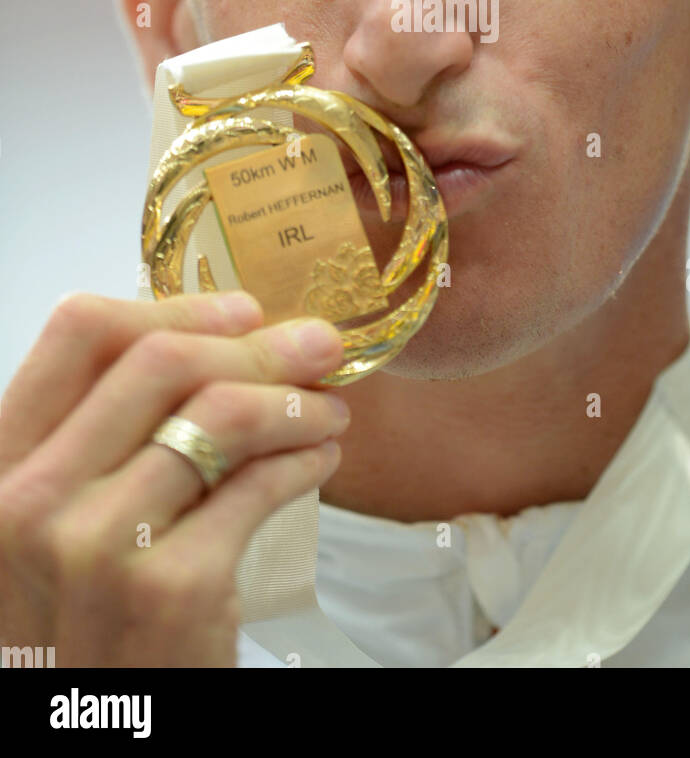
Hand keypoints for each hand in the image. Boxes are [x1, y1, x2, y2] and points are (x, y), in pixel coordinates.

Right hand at [0, 290, 348, 666]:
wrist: (100, 731)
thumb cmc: (87, 621)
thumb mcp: (62, 521)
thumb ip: (107, 437)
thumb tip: (218, 338)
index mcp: (2, 465)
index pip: (78, 332)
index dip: (174, 305)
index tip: (243, 311)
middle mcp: (32, 500)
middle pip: (161, 360)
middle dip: (257, 344)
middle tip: (317, 347)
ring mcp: (98, 545)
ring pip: (220, 413)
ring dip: (294, 399)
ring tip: (327, 410)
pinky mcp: (172, 588)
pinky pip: (259, 484)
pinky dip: (306, 457)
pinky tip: (321, 458)